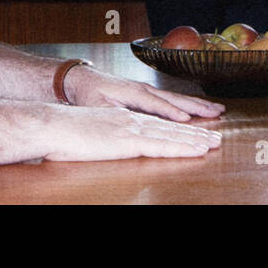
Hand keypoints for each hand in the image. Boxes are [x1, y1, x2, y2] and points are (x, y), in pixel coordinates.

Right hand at [39, 104, 222, 160]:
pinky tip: (197, 149)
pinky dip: (182, 146)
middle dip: (195, 132)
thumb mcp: (89, 133)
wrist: (50, 125)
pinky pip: (162, 145)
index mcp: (122, 118)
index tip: (195, 132)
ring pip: (171, 134)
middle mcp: (131, 120)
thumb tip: (106, 144)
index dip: (178, 128)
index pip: (156, 124)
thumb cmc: (62, 133)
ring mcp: (131, 129)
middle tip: (216, 137)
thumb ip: (103, 138)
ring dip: (195, 139)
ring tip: (214, 143)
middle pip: (170, 127)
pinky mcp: (128, 140)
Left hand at [64, 66, 225, 122]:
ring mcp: (149, 89)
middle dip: (198, 106)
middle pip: (176, 98)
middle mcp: (145, 89)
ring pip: (178, 97)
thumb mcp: (95, 106)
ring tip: (219, 109)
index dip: (170, 113)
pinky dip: (189, 103)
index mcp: (132, 93)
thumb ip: (110, 112)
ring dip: (199, 104)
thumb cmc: (88, 94)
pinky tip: (201, 108)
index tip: (186, 121)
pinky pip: (174, 99)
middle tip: (218, 112)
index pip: (155, 104)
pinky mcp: (149, 92)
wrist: (83, 79)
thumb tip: (121, 118)